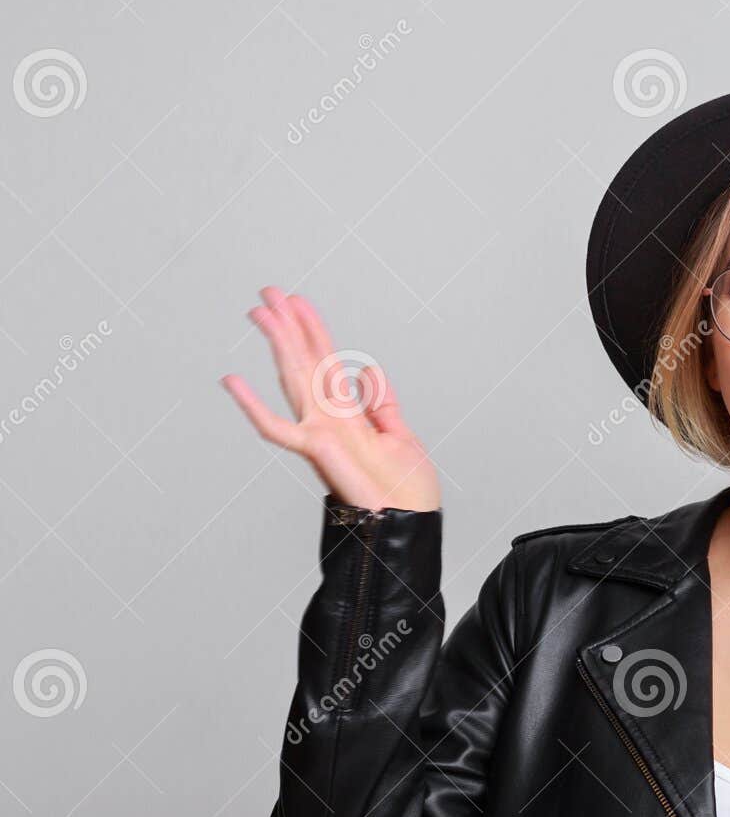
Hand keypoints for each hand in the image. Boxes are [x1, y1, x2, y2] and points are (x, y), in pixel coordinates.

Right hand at [220, 287, 440, 512]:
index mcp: (350, 416)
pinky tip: (232, 379)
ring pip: (293, 378)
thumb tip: (368, 372)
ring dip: (277, 343)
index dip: (314, 330)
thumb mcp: (402, 438)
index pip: (327, 362)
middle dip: (288, 326)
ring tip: (259, 310)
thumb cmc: (406, 493)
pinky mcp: (317, 450)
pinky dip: (253, 405)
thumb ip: (383, 406)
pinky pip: (278, 428)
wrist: (410, 525)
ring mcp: (321, 432)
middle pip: (305, 362)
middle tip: (268, 291)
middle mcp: (330, 420)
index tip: (298, 300)